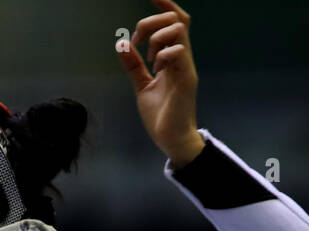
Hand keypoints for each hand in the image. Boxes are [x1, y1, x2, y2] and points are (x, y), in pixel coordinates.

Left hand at [117, 0, 204, 167]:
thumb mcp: (142, 85)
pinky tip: (155, 68)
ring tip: (147, 57)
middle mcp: (183, 58)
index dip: (165, 6)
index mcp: (173, 57)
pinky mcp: (186, 79)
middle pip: (177, 20)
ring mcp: (186, 67)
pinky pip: (178, 53)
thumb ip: (134, 67)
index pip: (175, 22)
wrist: (171, 139)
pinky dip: (162, 54)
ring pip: (178, 32)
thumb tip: (122, 46)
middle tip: (137, 40)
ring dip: (157, 37)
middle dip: (153, 21)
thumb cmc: (161, 113)